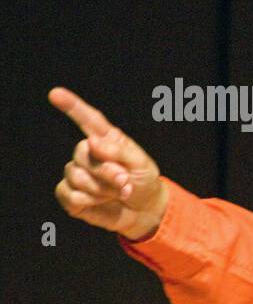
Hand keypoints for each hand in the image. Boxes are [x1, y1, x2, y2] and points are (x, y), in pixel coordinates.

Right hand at [50, 87, 168, 240]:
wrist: (145, 210)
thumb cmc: (143, 181)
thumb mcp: (141, 164)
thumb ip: (118, 153)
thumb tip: (92, 142)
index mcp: (106, 139)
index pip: (88, 120)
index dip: (72, 106)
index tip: (56, 93)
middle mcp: (87, 153)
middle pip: (83, 154)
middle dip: (107, 172)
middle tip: (125, 181)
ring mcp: (76, 172)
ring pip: (77, 176)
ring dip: (103, 189)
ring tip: (118, 192)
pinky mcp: (69, 194)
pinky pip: (70, 195)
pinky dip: (90, 201)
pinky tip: (101, 201)